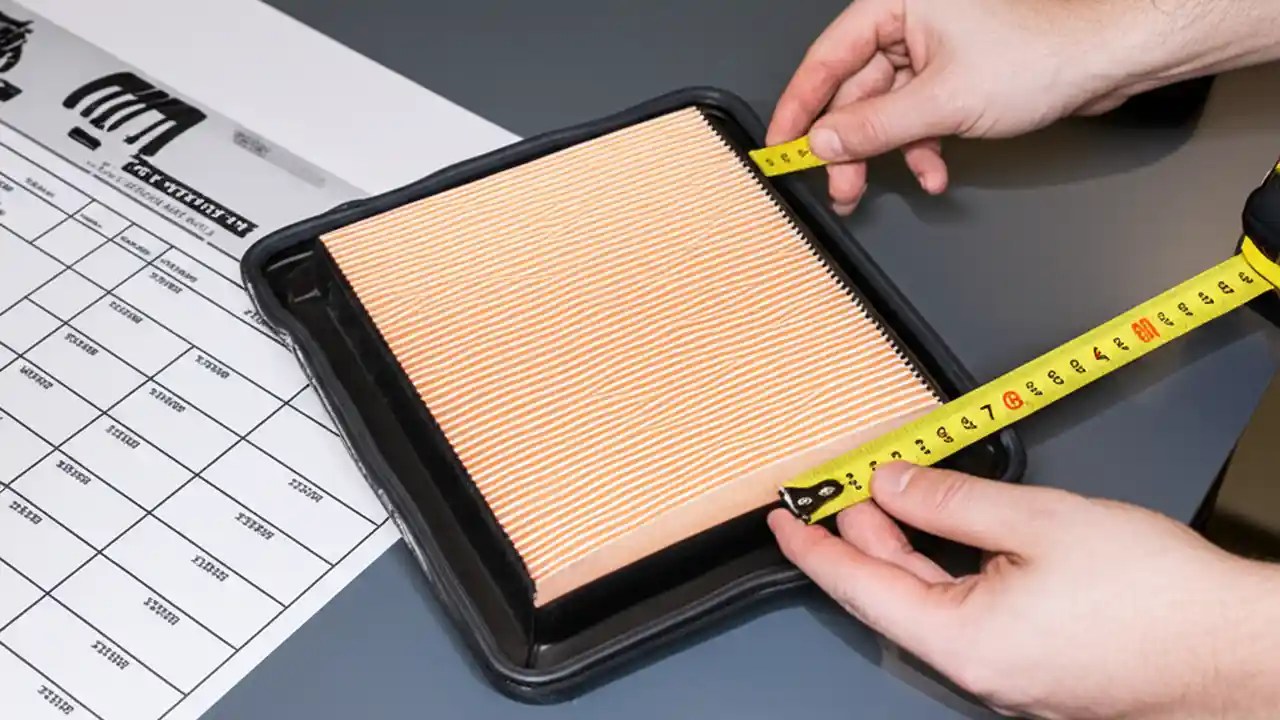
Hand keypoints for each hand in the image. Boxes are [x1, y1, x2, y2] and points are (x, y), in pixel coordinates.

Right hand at [766, 0, 1197, 213]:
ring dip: (888, 153)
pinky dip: (921, 146)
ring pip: (887, 109)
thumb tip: (824, 141)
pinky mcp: (955, 74)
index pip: (827, 59)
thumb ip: (873, 126)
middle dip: (849, 145)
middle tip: (837, 184)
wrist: (1108, 61)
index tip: (781, 146)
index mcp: (897, 4)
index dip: (799, 108)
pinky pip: (918, 115)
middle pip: (855, 91)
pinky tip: (933, 171)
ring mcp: (934, 49)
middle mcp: (911, 21)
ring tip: (880, 188)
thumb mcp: (941, 101)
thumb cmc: (1043, 53)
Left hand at [768, 462, 1279, 718]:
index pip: (858, 587)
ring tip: (898, 494)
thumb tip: (894, 483)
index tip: (782, 519)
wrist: (1240, 651)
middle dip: (865, 534)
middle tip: (847, 484)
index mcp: (964, 641)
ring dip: (910, 547)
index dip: (812, 548)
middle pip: (894, 592)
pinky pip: (972, 611)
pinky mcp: (1036, 665)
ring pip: (935, 600)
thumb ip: (950, 501)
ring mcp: (1007, 672)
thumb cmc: (1161, 601)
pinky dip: (952, 568)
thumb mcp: (1039, 522)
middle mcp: (978, 667)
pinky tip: (956, 532)